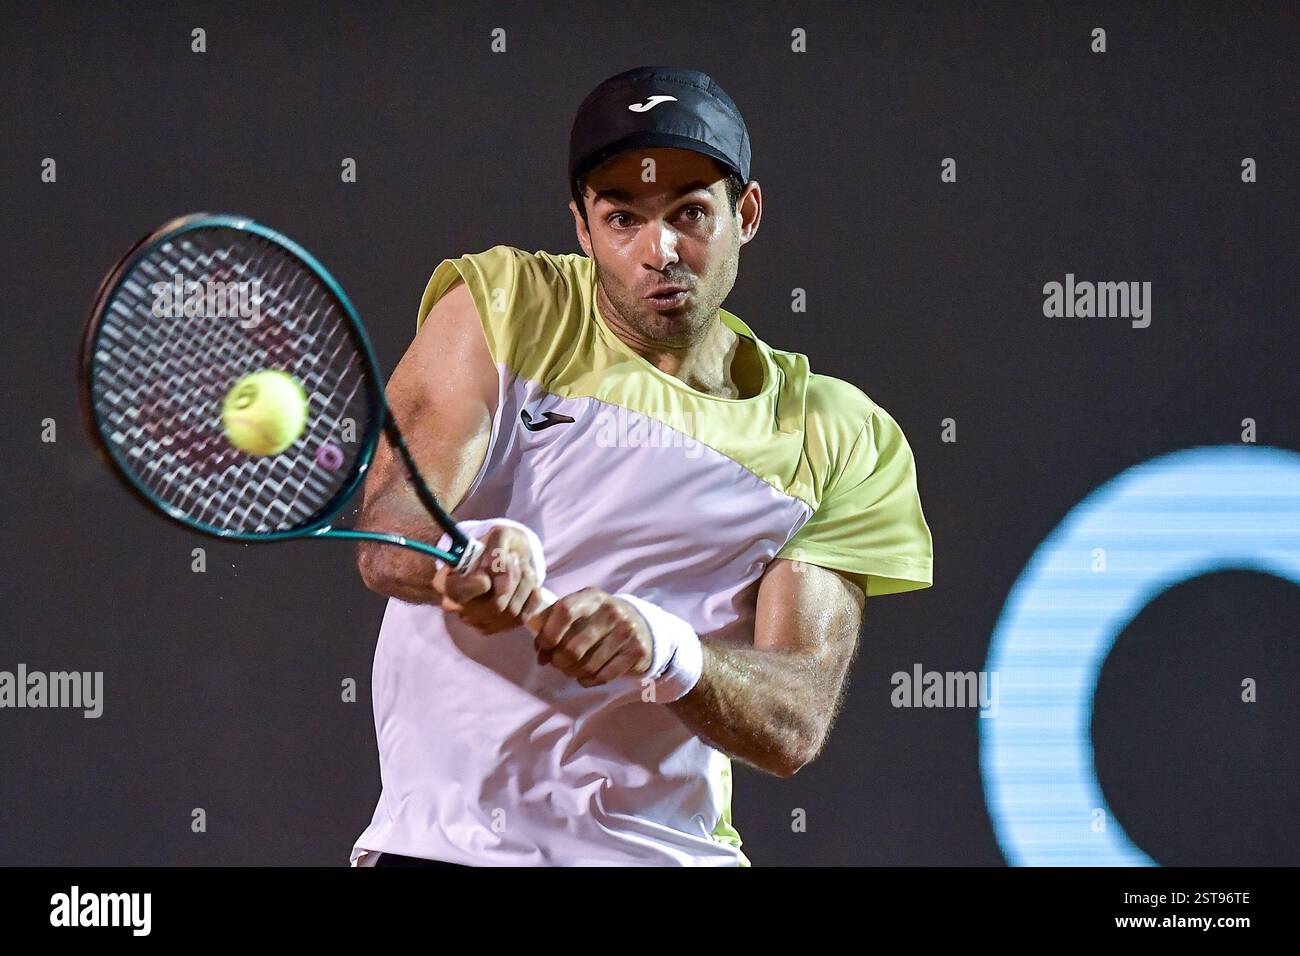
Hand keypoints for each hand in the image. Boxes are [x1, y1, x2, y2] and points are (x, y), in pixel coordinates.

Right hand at [433, 524, 548, 634]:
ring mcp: (476, 620)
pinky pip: (522, 618)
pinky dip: (531, 597)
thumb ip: (496, 550)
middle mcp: (456, 605)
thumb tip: (499, 581)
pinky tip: (529, 585)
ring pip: (510, 611)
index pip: (456, 592)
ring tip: (523, 568)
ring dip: (524, 585)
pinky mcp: (495, 627)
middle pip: (493, 605)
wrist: (512, 559)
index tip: (487, 576)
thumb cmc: (499, 546)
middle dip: (511, 579)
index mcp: (446, 581)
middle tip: (514, 559)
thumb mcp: (499, 535)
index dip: (475, 585)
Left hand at [532, 588, 653, 686]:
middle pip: (574, 647)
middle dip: (558, 661)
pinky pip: (604, 675)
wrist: (642, 626)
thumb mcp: (581, 612)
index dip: (548, 633)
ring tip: (570, 670)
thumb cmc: (599, 621)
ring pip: (588, 665)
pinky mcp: (636, 651)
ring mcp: (626, 631)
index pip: (564, 611)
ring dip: (572, 673)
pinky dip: (589, 681)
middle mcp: (611, 611)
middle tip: (556, 663)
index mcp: (592, 597)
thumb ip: (556, 624)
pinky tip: (585, 677)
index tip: (543, 647)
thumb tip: (540, 652)